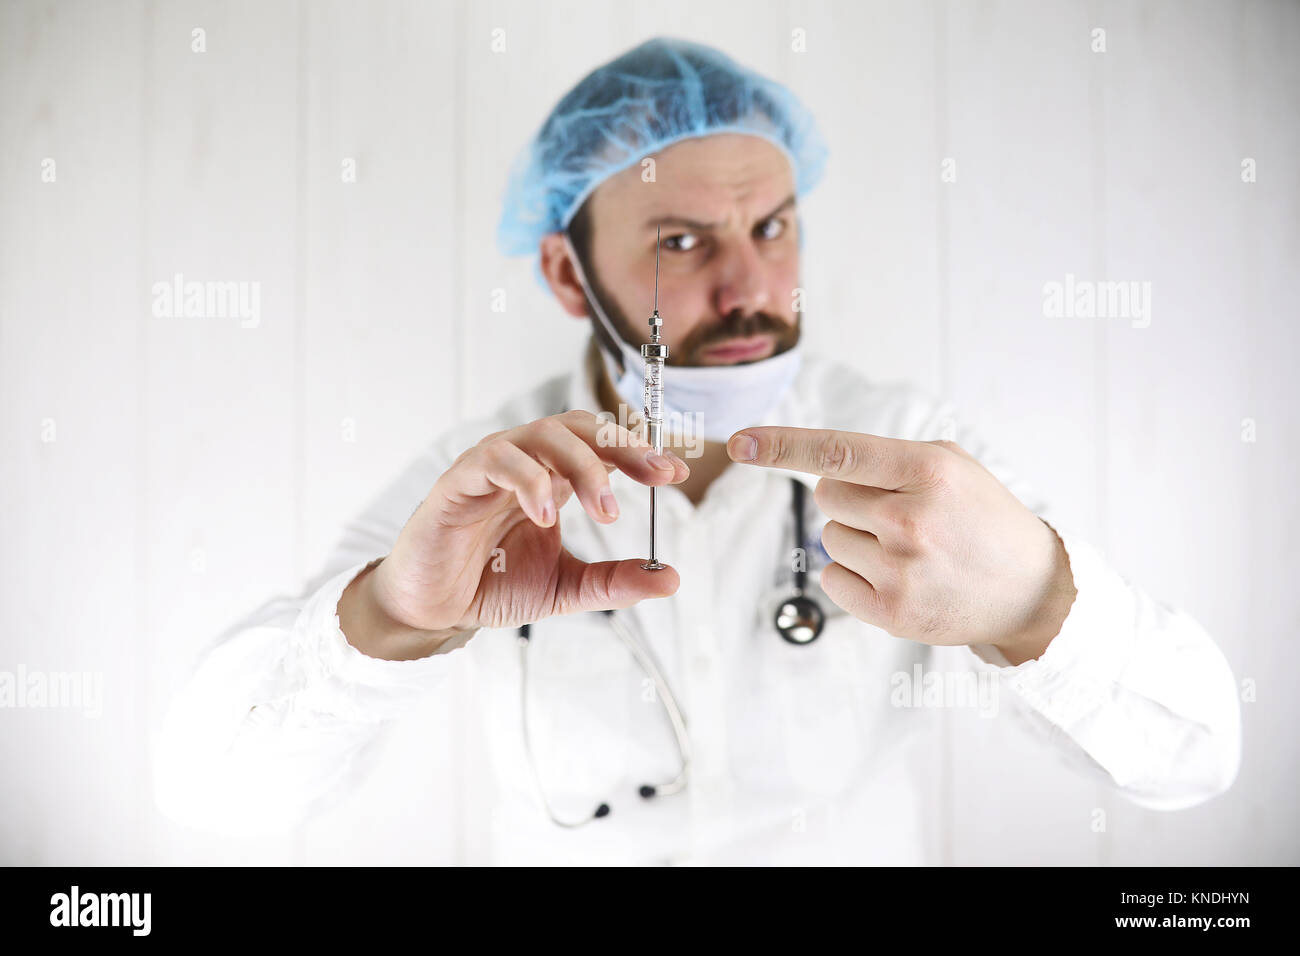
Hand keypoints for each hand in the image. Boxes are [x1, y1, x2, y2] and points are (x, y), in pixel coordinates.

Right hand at [344, 410, 687, 659]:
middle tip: (656, 476)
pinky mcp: (458, 480)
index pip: (602, 446)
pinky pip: (496, 459)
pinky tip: (546, 513)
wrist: (434, 609)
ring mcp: (492, 465)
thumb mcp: (567, 588)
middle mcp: (526, 462)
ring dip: (582, 465)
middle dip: (622, 446)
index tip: (674, 473)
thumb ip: (615, 582)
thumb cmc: (493, 584)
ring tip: (606, 510)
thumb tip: (671, 579)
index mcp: (554, 478)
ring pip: (542, 434)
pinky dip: (527, 480)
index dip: (640, 451)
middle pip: (578, 427)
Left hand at [727, 427, 1075, 663]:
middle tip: (899, 513)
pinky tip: (897, 576)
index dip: (782, 446)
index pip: (838, 452)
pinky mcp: (892, 612)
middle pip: (827, 495)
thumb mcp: (951, 466)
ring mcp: (901, 570)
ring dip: (856, 538)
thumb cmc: (980, 517)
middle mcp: (911, 520)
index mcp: (928, 471)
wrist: (1029, 588)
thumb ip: (887, 458)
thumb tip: (816, 464)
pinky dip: (853, 575)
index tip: (740, 443)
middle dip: (852, 499)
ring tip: (907, 548)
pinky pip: (832, 579)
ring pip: (828, 537)